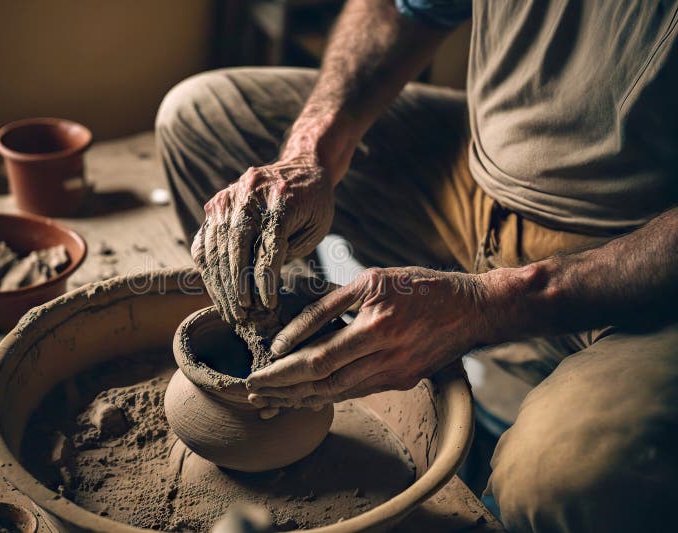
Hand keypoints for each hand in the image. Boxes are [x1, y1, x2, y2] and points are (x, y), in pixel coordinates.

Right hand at [191, 156, 333, 322]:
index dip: (265, 281)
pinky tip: (215, 289)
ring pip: (215, 248)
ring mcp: (228, 198)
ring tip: (229, 310)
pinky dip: (207, 268)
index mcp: (281, 201)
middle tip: (241, 315)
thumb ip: (289, 251)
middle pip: (235, 249)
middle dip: (237, 288)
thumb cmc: (314, 203)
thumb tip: (260, 283)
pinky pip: (204, 241)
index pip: (268, 249)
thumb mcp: (314, 228)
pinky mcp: (216, 204)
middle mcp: (249, 196)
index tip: (266, 305)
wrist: (302, 166)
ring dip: (219, 284)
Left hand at [246, 267, 491, 410]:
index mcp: (376, 328)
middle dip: (284, 391)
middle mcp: (385, 358)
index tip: (257, 372)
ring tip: (271, 399)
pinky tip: (306, 396)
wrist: (473, 309)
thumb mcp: (373, 279)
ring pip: (338, 394)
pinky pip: (356, 392)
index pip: (318, 358)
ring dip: (301, 398)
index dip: (284, 370)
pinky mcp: (401, 381)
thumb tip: (292, 330)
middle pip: (323, 384)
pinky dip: (327, 396)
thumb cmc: (421, 286)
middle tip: (253, 392)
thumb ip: (331, 303)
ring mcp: (395, 375)